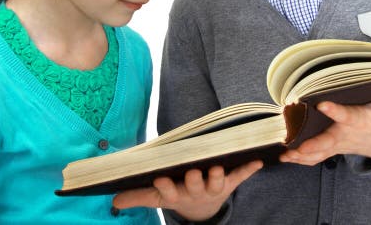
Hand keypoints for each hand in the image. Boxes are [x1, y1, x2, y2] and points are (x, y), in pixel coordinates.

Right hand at [112, 160, 262, 220]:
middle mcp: (196, 191)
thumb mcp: (157, 197)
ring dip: (219, 175)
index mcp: (177, 194)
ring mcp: (214, 186)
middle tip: (192, 172)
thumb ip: (136, 196)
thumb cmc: (177, 193)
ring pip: (218, 182)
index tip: (160, 178)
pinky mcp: (230, 182)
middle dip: (193, 180)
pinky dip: (249, 169)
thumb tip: (112, 200)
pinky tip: (258, 161)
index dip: (165, 186)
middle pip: (194, 185)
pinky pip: (241, 176)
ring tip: (218, 167)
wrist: (204, 210)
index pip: (168, 192)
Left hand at [280, 89, 370, 165]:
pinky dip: (300, 159)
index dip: (334, 111)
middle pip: (327, 142)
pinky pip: (314, 158)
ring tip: (285, 156)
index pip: (345, 115)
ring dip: (301, 156)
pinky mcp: (330, 150)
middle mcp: (344, 135)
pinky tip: (285, 158)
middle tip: (297, 148)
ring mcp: (336, 145)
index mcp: (356, 121)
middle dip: (313, 146)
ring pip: (318, 153)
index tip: (322, 105)